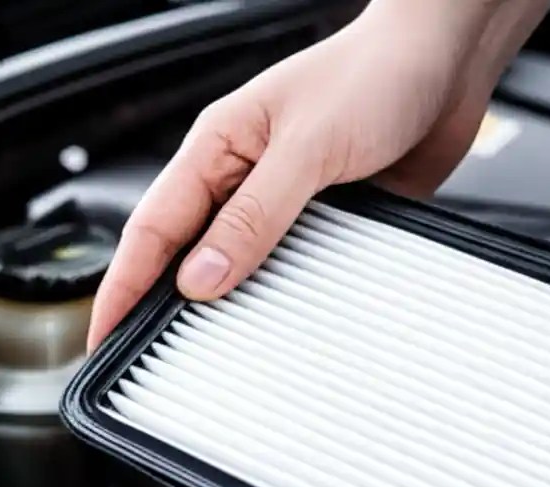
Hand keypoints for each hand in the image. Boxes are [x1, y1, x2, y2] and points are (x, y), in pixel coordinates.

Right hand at [86, 0, 549, 350]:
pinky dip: (288, 298)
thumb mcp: (306, 147)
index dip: (122, 285)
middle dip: (162, 306)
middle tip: (143, 361)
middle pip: (187, 253)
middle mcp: (245, 177)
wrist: (446, 62)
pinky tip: (288, 325)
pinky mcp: (330, 219)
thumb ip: (255, 215)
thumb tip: (202, 278)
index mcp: (219, 148)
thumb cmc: (373, 73)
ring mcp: (287, 200)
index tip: (103, 335)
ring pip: (241, 267)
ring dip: (229, 307)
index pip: (152, 227)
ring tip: (211, 358)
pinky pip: (297, 269)